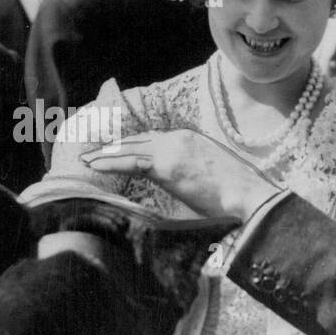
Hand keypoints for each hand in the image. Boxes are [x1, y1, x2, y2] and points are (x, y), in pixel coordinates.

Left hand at [81, 129, 281, 219]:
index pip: (151, 138)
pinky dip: (110, 162)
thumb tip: (180, 183)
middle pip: (137, 139)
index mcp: (189, 138)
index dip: (130, 144)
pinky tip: (95, 165)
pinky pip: (131, 161)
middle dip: (112, 145)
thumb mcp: (209, 175)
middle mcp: (178, 138)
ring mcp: (172, 149)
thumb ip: (190, 172)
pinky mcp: (167, 165)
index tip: (114, 149)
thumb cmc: (235, 194)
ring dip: (105, 154)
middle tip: (92, 150)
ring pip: (130, 148)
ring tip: (86, 159)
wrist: (249, 196)